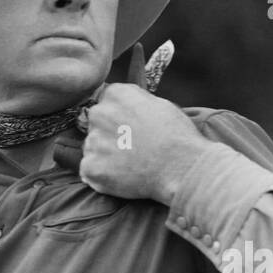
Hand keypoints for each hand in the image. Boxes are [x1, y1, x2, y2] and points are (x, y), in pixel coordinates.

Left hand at [81, 82, 211, 202]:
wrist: (182, 168)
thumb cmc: (178, 137)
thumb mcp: (159, 105)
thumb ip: (136, 102)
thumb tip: (126, 106)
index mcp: (116, 94)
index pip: (107, 103)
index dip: (120, 118)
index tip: (132, 130)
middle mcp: (99, 113)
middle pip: (96, 124)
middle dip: (110, 135)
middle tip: (132, 149)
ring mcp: (93, 141)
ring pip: (93, 148)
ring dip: (106, 156)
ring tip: (131, 165)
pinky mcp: (90, 167)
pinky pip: (90, 170)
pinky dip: (102, 176)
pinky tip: (123, 177)